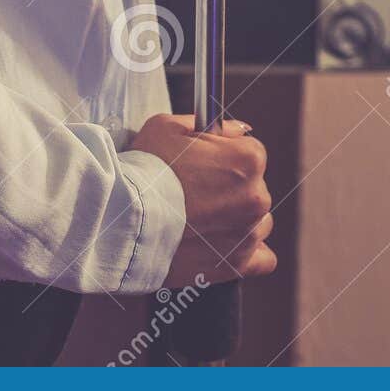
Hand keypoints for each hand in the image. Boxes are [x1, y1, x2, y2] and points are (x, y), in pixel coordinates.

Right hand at [128, 112, 275, 286]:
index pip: (250, 150)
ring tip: (203, 219)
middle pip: (254, 187)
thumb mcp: (168, 127)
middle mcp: (256, 197)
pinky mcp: (237, 264)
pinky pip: (262, 259)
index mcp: (247, 160)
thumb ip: (212, 126)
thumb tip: (239, 130)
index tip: (204, 160)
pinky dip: (248, 252)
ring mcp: (248, 233)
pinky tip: (224, 243)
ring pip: (256, 221)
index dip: (224, 153)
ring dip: (237, 218)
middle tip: (196, 189)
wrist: (126, 221)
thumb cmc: (145, 170)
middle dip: (230, 186)